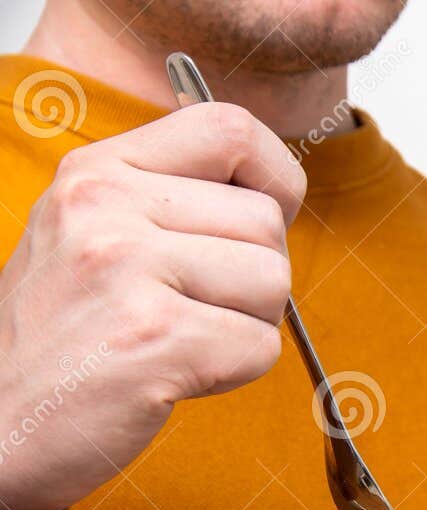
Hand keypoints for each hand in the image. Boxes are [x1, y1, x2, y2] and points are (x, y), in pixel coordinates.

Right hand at [0, 102, 304, 509]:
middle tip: (193, 310)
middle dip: (257, 278)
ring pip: (274, 283)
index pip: (231, 129)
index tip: (266, 220)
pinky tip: (175, 375)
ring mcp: (126, 268)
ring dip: (248, 325)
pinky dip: (236, 371)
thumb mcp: (92, 237)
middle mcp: (105, 206)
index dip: (276, 178)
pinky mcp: (154, 336)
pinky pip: (261, 347)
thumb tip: (275, 197)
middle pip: (266, 223)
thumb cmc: (61, 341)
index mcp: (96, 171)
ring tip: (179, 341)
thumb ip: (169, 203)